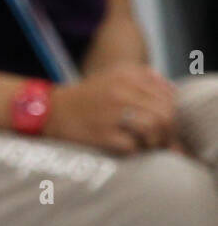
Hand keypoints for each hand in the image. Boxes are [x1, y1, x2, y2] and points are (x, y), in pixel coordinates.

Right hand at [44, 63, 179, 154]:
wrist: (51, 111)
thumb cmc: (88, 98)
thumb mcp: (116, 76)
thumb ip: (146, 79)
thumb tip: (173, 96)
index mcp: (129, 74)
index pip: (168, 96)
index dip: (173, 114)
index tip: (167, 127)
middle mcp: (122, 90)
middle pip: (165, 113)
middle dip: (168, 132)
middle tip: (162, 141)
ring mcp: (112, 113)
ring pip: (154, 128)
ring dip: (154, 142)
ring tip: (147, 146)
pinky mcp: (101, 134)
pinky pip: (133, 146)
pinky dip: (135, 151)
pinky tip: (129, 149)